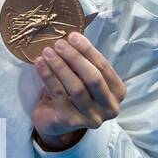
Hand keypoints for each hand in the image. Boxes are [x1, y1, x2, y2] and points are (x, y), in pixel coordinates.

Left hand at [31, 32, 126, 150]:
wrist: (54, 120)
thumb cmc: (71, 92)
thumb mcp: (82, 76)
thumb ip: (83, 60)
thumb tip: (73, 35)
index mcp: (117, 92)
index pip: (104, 67)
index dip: (88, 51)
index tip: (72, 36)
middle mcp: (110, 108)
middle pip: (93, 78)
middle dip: (75, 58)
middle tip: (58, 43)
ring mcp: (92, 117)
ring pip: (76, 88)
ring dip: (60, 67)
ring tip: (47, 52)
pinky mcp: (71, 122)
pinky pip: (58, 95)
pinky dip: (48, 77)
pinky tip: (39, 64)